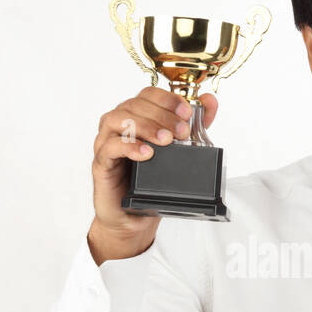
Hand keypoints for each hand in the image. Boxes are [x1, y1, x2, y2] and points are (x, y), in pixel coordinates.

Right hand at [89, 88, 218, 262]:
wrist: (132, 216)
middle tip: (182, 131)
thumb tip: (210, 102)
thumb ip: (194, 125)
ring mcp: (106, 142)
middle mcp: (118, 125)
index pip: (148, 94)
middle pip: (135, 105)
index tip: (186, 112)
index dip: (168, 99)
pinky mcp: (101, 162)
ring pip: (118, 120)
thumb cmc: (150, 181)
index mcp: (135, 117)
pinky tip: (147, 153)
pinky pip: (110, 147)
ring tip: (166, 140)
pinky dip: (129, 147)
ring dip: (146, 126)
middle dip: (162, 115)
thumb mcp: (178, 151)